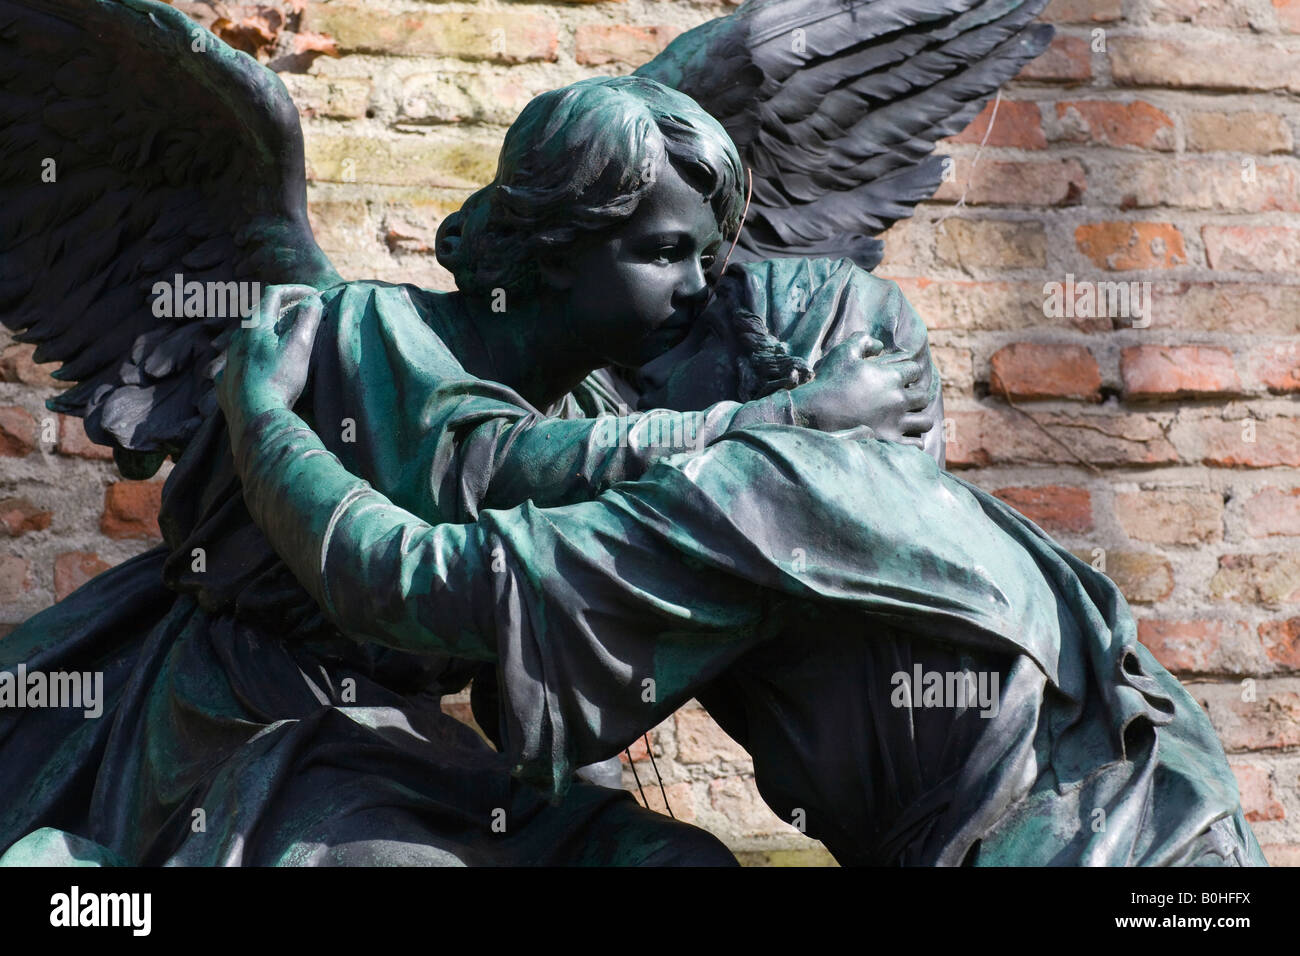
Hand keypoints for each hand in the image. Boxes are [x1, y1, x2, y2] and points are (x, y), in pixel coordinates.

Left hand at [215, 284, 323, 448]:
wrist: (255, 418)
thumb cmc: (280, 380)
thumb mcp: (300, 346)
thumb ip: (307, 319)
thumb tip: (313, 300)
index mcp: (255, 326)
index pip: (274, 295)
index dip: (295, 290)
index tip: (313, 294)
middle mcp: (237, 340)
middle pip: (257, 315)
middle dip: (280, 310)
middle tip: (299, 313)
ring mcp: (229, 362)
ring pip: (243, 339)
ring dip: (263, 334)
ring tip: (278, 340)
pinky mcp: (225, 383)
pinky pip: (235, 364)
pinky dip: (249, 359)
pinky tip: (255, 369)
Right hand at [790, 331, 934, 446]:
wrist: (815, 413)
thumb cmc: (828, 381)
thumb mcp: (843, 352)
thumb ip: (863, 341)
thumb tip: (879, 346)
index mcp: (892, 377)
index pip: (916, 371)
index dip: (909, 372)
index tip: (901, 377)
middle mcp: (898, 400)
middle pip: (923, 396)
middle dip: (916, 395)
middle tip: (906, 399)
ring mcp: (895, 423)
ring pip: (925, 421)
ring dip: (919, 418)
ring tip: (909, 419)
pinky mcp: (889, 441)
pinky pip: (915, 444)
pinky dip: (914, 440)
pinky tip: (905, 437)